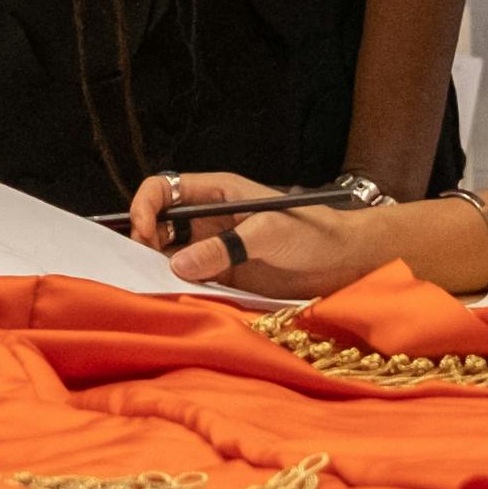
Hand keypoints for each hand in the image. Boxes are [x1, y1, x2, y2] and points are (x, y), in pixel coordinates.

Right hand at [124, 171, 389, 300]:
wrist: (345, 264)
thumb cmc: (313, 233)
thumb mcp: (269, 232)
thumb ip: (225, 246)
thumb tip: (180, 264)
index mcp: (216, 193)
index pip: (164, 188)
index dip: (145, 205)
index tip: (142, 233)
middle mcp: (209, 219)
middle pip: (159, 224)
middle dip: (145, 243)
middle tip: (143, 269)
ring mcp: (215, 249)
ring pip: (171, 256)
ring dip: (159, 270)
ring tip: (154, 288)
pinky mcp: (224, 278)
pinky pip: (190, 282)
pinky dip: (178, 290)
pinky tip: (176, 300)